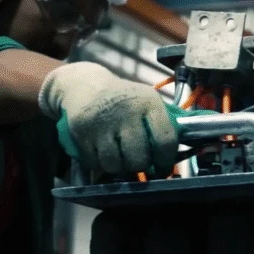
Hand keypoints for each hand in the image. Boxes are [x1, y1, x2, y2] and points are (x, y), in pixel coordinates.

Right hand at [39, 62, 177, 174]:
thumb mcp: (146, 101)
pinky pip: (95, 163)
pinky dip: (100, 164)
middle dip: (139, 165)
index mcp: (149, 102)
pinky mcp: (82, 132)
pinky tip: (102, 154)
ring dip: (118, 168)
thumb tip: (170, 158)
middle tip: (137, 162)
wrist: (85, 85)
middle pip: (138, 158)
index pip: (165, 140)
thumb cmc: (123, 99)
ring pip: (115, 165)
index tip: (162, 168)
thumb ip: (160, 125)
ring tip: (119, 158)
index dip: (165, 160)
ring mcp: (103, 123)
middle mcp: (127, 112)